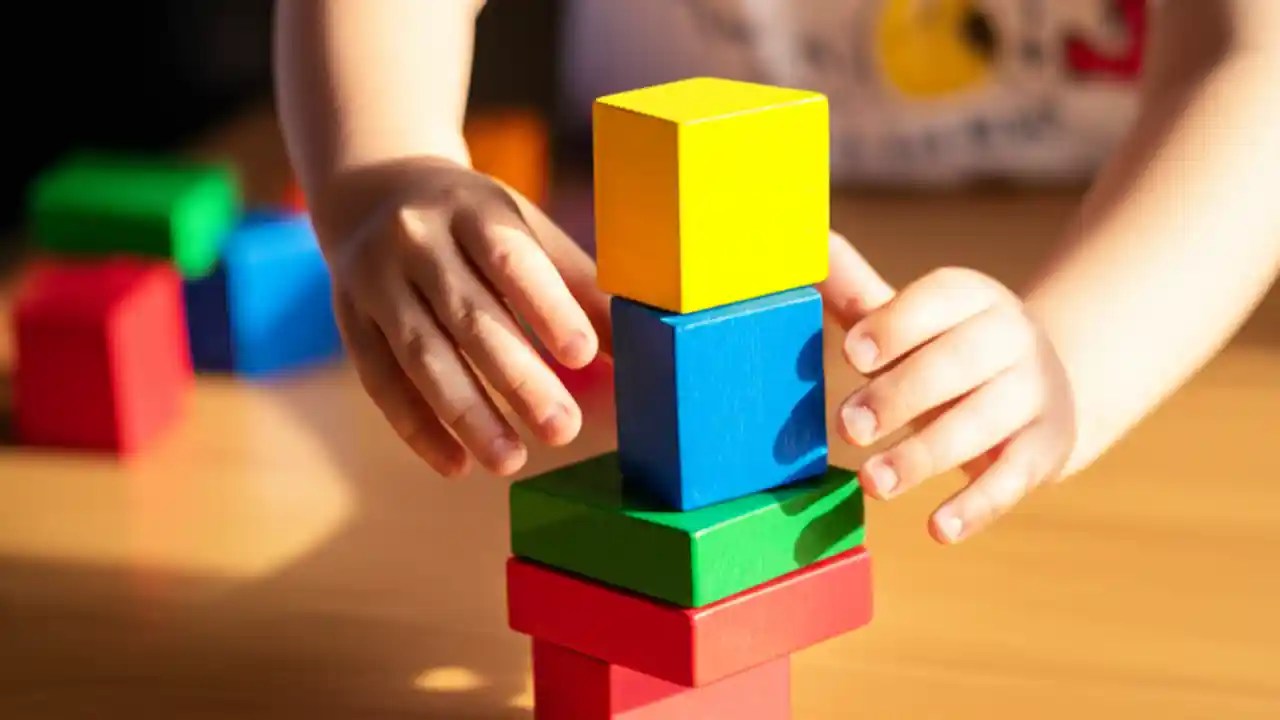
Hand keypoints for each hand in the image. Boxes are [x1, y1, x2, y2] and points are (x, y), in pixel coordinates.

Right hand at [317, 157, 609, 477]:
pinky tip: (457, 465)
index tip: (584, 356)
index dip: (546, 307)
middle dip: (516, 378)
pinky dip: (418, 428)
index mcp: (472, 207)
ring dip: (466, 414)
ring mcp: (375, 279)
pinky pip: (380, 381)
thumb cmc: (475, 221)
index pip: (511, 258)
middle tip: (562, 430)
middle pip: (468, 316)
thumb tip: (639, 348)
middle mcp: (417, 239)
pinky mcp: (351, 319)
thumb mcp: (525, 230)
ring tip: (510, 461)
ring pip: (420, 354)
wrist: (373, 188)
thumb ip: (576, 286)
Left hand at [821, 235, 1076, 543]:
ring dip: (924, 454)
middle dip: (900, 395)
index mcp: (972, 298)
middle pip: (957, 363)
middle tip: (847, 426)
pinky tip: (938, 529)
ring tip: (873, 481)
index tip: (853, 352)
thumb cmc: (945, 350)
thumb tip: (809, 243)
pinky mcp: (1045, 451)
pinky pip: (1011, 480)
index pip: (938, 301)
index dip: (897, 324)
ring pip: (981, 424)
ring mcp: (1034, 396)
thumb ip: (859, 293)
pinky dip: (976, 507)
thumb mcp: (910, 319)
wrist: (1046, 389)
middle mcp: (1011, 338)